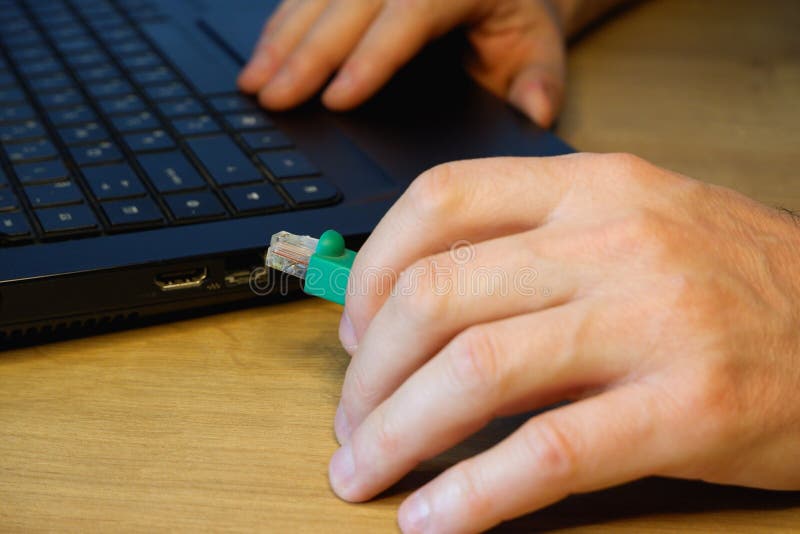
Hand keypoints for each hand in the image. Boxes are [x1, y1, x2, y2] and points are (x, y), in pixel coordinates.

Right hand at [238, 0, 567, 125]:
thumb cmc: (516, 15)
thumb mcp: (540, 44)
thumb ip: (541, 80)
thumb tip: (533, 112)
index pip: (409, 13)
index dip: (369, 57)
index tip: (335, 98)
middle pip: (349, 1)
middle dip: (306, 52)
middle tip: (271, 97)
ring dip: (283, 35)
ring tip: (253, 81)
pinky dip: (285, 18)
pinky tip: (264, 48)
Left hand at [330, 153, 799, 531]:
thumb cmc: (732, 278)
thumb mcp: (632, 222)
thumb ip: (532, 243)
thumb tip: (417, 298)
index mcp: (592, 187)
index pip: (442, 199)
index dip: (374, 267)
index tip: (353, 327)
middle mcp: (614, 241)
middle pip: (437, 295)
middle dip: (368, 370)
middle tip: (351, 417)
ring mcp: (651, 322)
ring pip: (475, 371)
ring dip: (398, 432)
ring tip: (365, 470)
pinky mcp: (687, 408)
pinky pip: (549, 453)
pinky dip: (473, 494)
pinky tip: (434, 520)